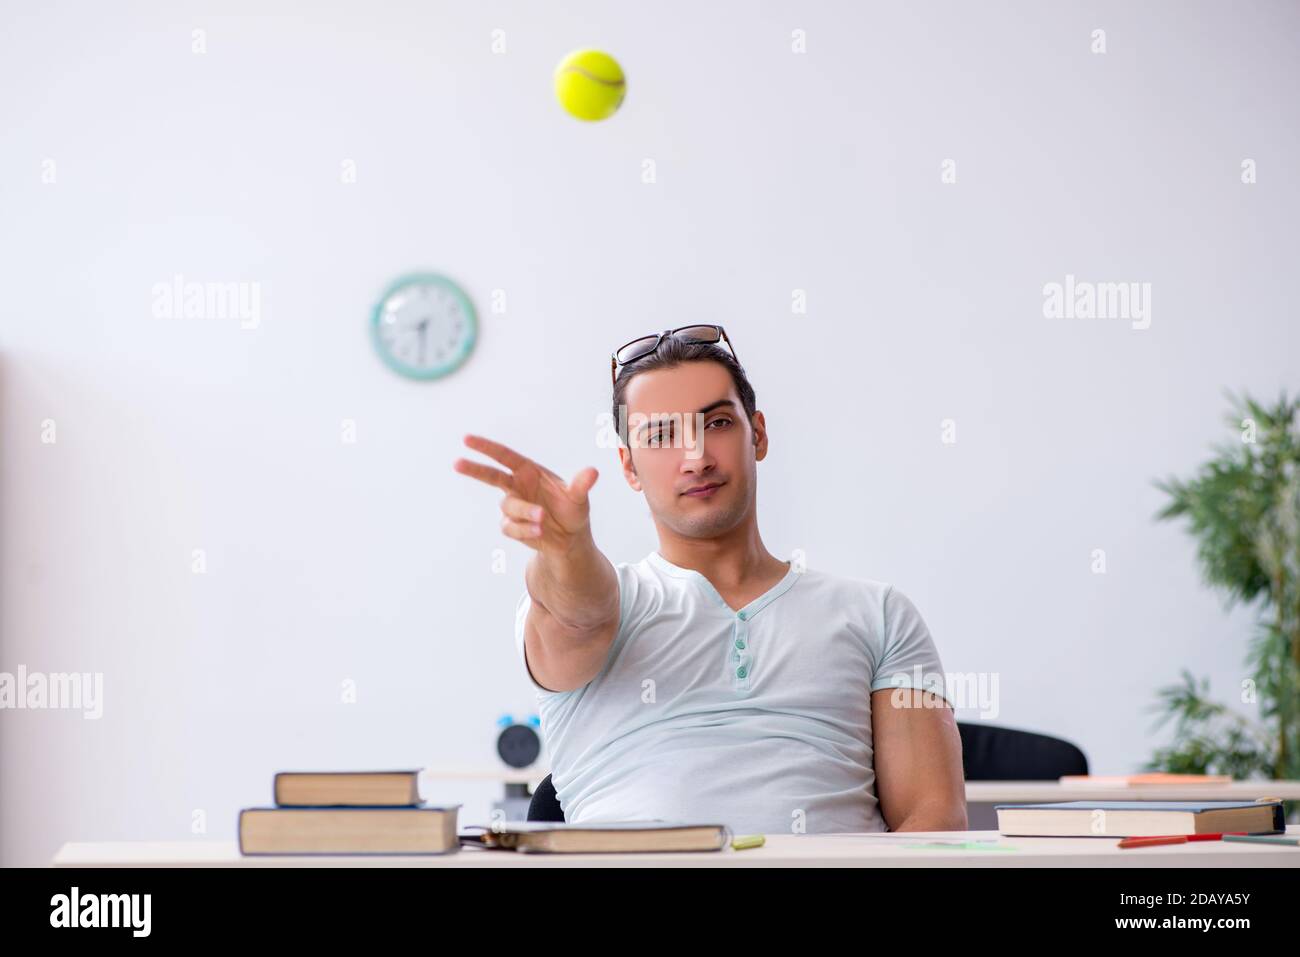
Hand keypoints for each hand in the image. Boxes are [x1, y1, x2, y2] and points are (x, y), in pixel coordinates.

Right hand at [453, 434, 598, 554]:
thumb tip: (593, 472)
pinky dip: (525, 529)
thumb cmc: (573, 511)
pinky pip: (511, 526)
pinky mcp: (512, 526)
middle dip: (474, 469)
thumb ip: (581, 485)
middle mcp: (517, 486)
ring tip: (543, 519)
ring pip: (509, 506)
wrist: (570, 539)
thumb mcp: (579, 498)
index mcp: (529, 471)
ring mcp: (513, 506)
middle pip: (490, 475)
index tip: (467, 439)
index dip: (486, 447)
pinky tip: (540, 531)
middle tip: (457, 462)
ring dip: (524, 512)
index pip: (504, 456)